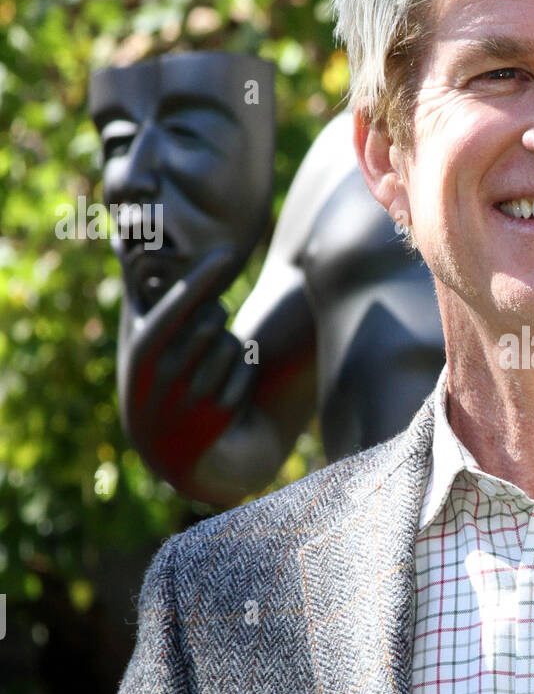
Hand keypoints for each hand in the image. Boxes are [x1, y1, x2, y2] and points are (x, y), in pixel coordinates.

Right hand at [118, 245, 253, 488]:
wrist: (169, 452)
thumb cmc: (153, 380)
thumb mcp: (138, 345)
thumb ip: (141, 298)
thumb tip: (127, 241)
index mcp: (142, 352)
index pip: (178, 305)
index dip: (204, 276)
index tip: (228, 253)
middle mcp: (165, 374)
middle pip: (212, 318)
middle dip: (216, 314)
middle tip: (208, 323)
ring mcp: (194, 396)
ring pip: (232, 342)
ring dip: (229, 342)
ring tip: (210, 358)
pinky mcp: (221, 413)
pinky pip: (245, 367)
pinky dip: (242, 367)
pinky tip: (225, 382)